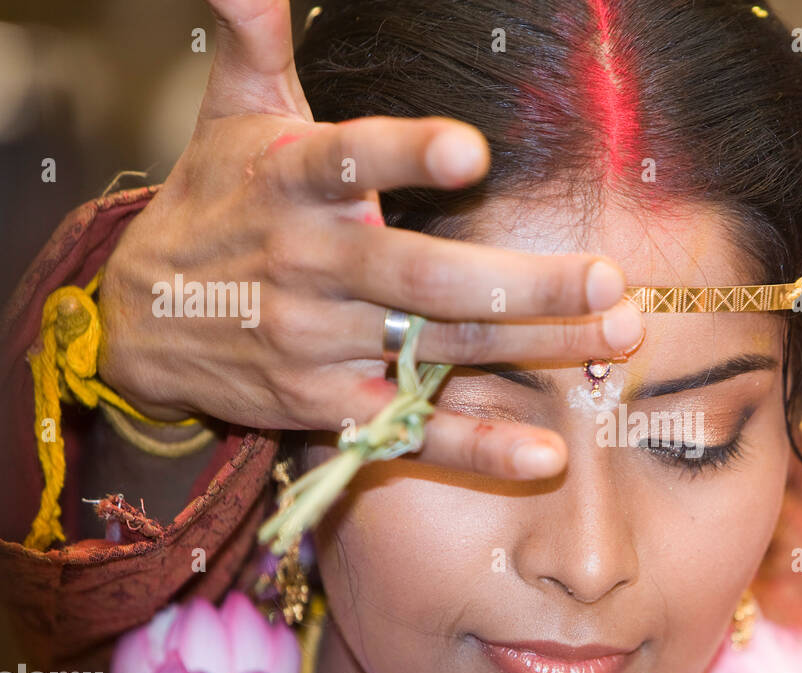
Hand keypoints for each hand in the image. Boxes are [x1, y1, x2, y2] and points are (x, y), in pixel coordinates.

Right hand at [97, 0, 641, 479]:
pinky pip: (411, 427)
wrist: (143, 319)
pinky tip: (546, 457)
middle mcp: (309, 267)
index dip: (407, 156)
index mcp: (292, 184)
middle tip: (606, 280)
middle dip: (521, 282)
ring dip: (532, 348)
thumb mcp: (232, 118)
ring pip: (437, 349)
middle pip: (424, 279)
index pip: (348, 161)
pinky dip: (478, 448)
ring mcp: (318, 344)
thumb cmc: (217, 203)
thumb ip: (255, 40)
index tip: (472, 150)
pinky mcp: (325, 405)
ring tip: (614, 340)